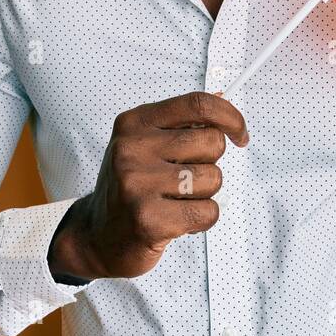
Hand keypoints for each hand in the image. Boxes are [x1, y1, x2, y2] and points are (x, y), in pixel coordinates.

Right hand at [48, 91, 247, 282]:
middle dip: (211, 163)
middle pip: (211, 142)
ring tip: (175, 201)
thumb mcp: (145, 145)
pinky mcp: (149, 219)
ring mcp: (138, 184)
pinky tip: (177, 221)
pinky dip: (202, 219)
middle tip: (187, 179)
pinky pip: (208, 212)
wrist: (95, 236)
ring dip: (204, 195)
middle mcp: (132, 148)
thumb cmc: (130, 188)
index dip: (229, 116)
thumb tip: (221, 98)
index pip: (197, 105)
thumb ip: (181, 124)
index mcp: (134, 123)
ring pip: (213, 179)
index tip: (239, 133)